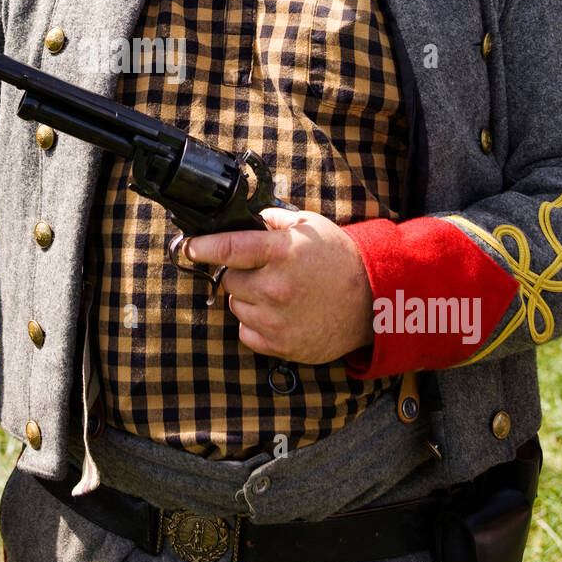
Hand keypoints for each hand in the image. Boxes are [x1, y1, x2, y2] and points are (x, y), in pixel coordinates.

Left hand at [184, 209, 373, 364]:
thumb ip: (274, 219)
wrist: (373, 301)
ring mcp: (277, 319)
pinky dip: (256, 324)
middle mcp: (276, 287)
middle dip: (240, 274)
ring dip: (249, 299)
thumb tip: (246, 217)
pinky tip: (280, 314)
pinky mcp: (281, 345)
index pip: (228, 248)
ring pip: (236, 306)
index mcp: (282, 252)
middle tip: (265, 272)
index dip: (202, 247)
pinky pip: (246, 333)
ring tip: (279, 294)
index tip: (188, 247)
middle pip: (229, 280)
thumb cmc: (340, 259)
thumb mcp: (311, 225)